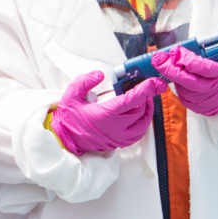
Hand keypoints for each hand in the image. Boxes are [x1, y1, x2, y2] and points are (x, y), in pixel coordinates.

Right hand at [48, 71, 163, 155]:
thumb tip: (100, 75)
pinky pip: (138, 134)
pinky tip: (140, 114)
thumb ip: (85, 81)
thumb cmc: (70, 116)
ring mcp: (118, 138)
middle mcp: (114, 128)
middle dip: (147, 97)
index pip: (131, 101)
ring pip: (143, 124)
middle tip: (147, 87)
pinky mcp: (119, 143)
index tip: (152, 82)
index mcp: (104, 115)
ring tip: (145, 99)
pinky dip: (143, 123)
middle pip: (141, 111)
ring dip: (147, 110)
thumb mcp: (72, 94)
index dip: (144, 90)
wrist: (65, 137)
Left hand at [150, 46, 217, 116]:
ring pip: (181, 87)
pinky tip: (174, 76)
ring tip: (165, 64)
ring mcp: (203, 100)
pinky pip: (181, 94)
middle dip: (170, 69)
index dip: (188, 60)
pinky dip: (176, 84)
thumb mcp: (214, 57)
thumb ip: (198, 53)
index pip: (204, 67)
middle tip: (157, 59)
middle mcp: (211, 88)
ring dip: (171, 75)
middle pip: (188, 80)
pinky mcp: (195, 106)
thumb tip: (176, 51)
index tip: (175, 51)